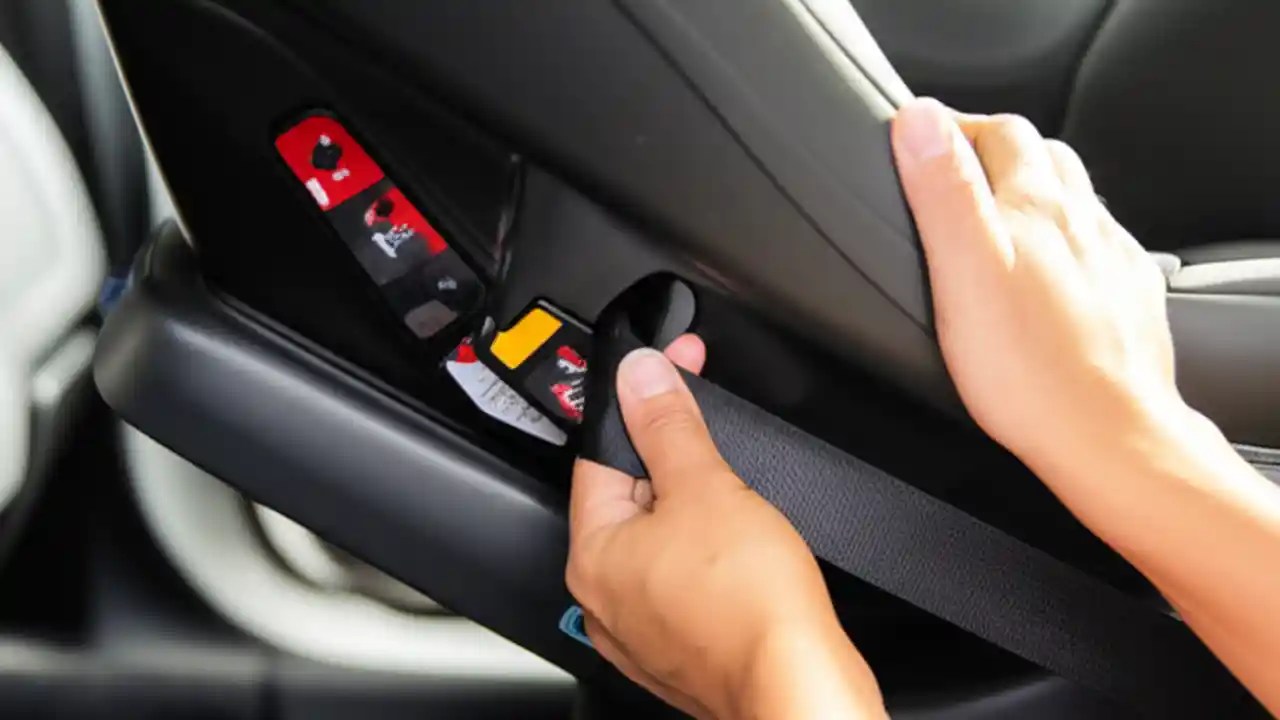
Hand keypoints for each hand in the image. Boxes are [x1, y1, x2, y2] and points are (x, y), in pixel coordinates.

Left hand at [567, 338, 883, 719]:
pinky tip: (742, 542)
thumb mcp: (706, 488)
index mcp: (593, 556)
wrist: (797, 686)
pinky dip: (708, 549)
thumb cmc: (750, 608)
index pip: (600, 454)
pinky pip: (685, 577)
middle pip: (630, 495)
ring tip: (735, 487)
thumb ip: (668, 426)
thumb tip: (640, 377)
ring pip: (662, 538)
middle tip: (709, 418)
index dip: (640, 402)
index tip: (669, 371)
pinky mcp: (683, 644)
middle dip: (670, 450)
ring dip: (694, 500)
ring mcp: (644, 626)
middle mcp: (606, 597)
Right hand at [893, 98, 1279, 713]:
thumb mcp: (962, 272)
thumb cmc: (1028, 371)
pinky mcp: (1128, 296)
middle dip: (995, 151)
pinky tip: (1049, 272)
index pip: (999, 131)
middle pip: (1041, 156)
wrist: (1109, 438)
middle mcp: (1082, 221)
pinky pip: (1097, 247)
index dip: (956, 126)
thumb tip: (921, 120)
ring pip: (1074, 198)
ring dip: (1035, 190)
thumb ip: (942, 191)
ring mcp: (1110, 258)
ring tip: (997, 213)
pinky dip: (1067, 240)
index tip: (922, 137)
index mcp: (1036, 206)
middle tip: (954, 170)